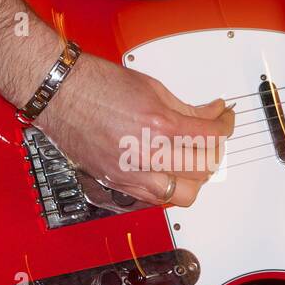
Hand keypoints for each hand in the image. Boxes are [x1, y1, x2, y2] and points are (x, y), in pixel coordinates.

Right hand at [35, 54, 234, 206]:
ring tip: (192, 159)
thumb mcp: (152, 88)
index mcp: (159, 126)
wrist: (59, 93)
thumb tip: (210, 116)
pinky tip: (170, 172)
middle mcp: (147, 155)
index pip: (211, 137)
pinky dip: (170, 188)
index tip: (224, 119)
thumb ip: (186, 109)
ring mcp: (131, 174)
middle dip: (214, 151)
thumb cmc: (96, 84)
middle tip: (212, 137)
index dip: (225, 126)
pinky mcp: (118, 183)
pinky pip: (156, 199)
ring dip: (195, 178)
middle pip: (204, 169)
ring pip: (184, 195)